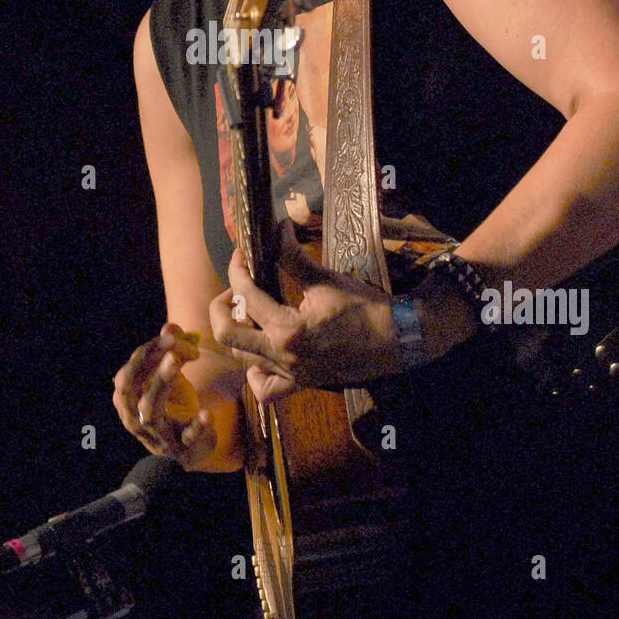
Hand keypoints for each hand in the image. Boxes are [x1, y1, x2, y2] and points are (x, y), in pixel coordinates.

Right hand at [111, 324, 218, 469]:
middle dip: (149, 362)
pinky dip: (195, 426)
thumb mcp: (172, 378)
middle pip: (132, 388)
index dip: (150, 349)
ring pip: (150, 409)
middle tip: (172, 343)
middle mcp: (135, 417)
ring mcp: (157, 436)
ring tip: (176, 360)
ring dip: (162, 382)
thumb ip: (170, 351)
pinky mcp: (181, 451)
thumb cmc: (175, 408)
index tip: (174, 335)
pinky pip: (185, 438)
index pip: (131, 369)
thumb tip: (171, 326)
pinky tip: (206, 413)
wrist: (190, 450)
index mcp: (129, 398)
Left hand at [208, 219, 403, 404]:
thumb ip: (293, 255)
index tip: (242, 254)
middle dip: (222, 305)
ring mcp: (290, 374)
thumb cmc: (364, 308)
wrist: (397, 339)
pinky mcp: (302, 384)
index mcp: (286, 329)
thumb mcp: (325, 279)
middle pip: (227, 334)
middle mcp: (282, 357)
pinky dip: (256, 374)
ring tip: (250, 312)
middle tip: (236, 287)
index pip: (245, 296)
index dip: (237, 268)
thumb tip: (277, 227)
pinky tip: (263, 355)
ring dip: (238, 333)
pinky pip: (266, 390)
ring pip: (243, 359)